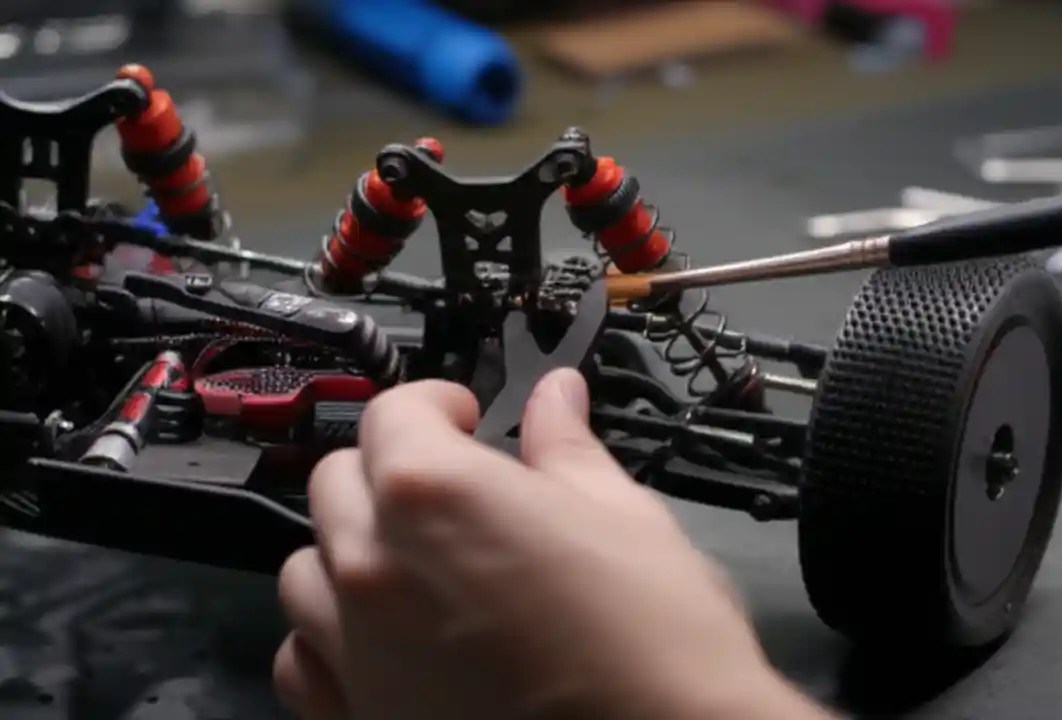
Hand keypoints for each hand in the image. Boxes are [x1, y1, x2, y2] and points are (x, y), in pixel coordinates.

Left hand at [272, 369, 832, 719]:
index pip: (394, 414)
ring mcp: (355, 650)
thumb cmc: (658, 651)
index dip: (436, 406)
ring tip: (422, 565)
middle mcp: (375, 567)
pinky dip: (335, 636)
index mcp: (436, 495)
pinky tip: (390, 638)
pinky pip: (303, 658)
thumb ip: (567, 449)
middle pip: (340, 482)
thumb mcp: (627, 518)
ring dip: (356, 550)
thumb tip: (555, 399)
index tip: (465, 418)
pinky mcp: (355, 715)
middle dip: (394, 470)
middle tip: (457, 489)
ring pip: (312, 567)